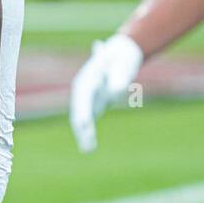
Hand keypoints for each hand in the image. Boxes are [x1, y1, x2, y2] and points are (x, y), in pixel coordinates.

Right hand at [69, 33, 143, 152]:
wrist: (123, 51)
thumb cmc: (123, 56)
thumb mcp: (123, 64)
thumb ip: (119, 77)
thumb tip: (116, 92)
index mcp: (87, 80)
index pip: (82, 99)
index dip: (83, 113)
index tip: (84, 125)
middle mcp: (83, 90)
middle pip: (80, 112)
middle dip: (82, 129)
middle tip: (87, 146)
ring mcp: (88, 97)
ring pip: (82, 119)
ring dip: (84, 135)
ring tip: (88, 151)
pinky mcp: (95, 102)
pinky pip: (89, 120)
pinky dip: (89, 133)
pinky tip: (89, 148)